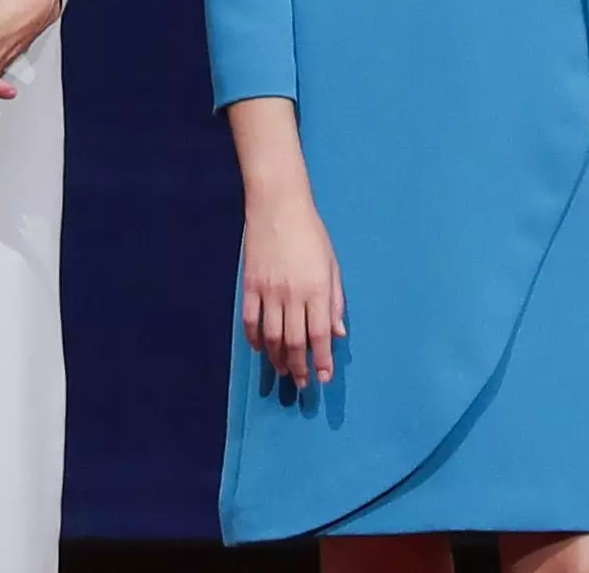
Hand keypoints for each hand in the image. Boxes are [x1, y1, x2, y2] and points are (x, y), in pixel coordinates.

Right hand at [240, 179, 345, 387]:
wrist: (278, 206)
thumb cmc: (311, 233)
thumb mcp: (332, 265)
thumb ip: (335, 301)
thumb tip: (338, 334)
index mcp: (317, 289)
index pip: (320, 335)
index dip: (321, 360)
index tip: (323, 378)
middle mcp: (293, 294)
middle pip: (294, 341)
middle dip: (299, 367)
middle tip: (302, 383)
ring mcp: (269, 291)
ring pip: (271, 336)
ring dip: (277, 358)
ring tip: (283, 371)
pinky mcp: (250, 285)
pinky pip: (251, 320)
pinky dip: (255, 338)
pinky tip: (261, 348)